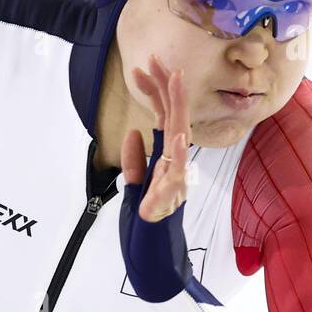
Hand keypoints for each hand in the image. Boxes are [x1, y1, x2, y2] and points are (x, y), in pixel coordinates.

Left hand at [121, 53, 191, 221]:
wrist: (153, 253)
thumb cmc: (149, 222)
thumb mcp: (134, 187)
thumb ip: (133, 161)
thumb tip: (132, 133)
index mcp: (165, 159)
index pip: (163, 118)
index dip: (154, 92)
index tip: (143, 67)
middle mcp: (174, 164)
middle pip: (173, 118)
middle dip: (165, 87)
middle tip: (155, 59)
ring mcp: (175, 179)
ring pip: (179, 137)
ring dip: (178, 108)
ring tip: (175, 81)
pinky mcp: (170, 198)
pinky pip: (177, 175)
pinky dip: (178, 157)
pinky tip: (179, 137)